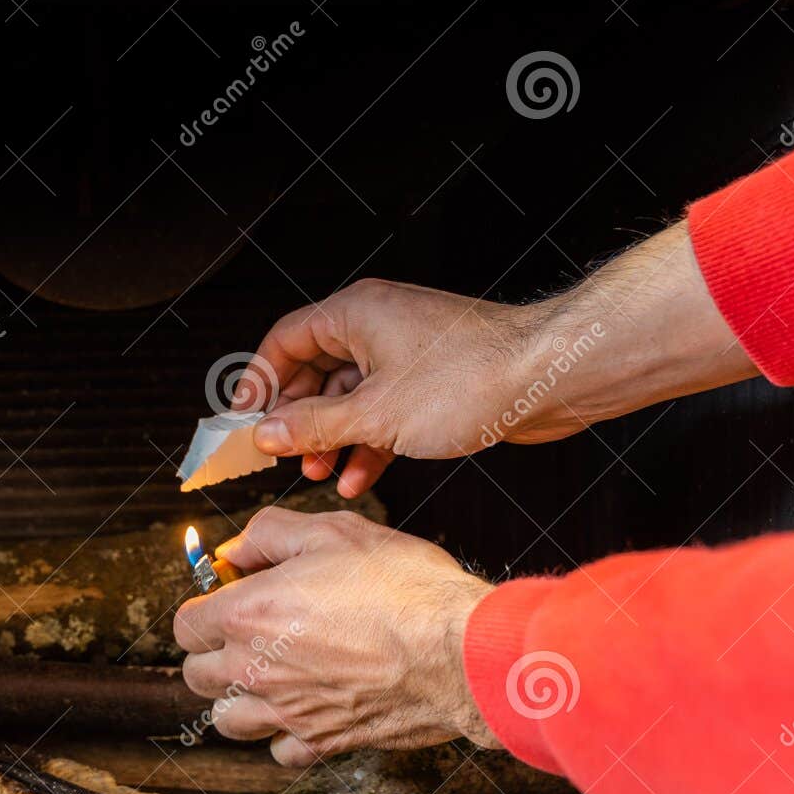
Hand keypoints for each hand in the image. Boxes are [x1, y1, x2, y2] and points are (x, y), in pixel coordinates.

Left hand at [173, 507, 497, 765]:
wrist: (459, 650)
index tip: (231, 601)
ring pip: (227, 720)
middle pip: (196, 675)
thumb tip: (233, 551)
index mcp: (249, 614)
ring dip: (239, 700)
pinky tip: (307, 708)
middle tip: (251, 636)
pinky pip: (279, 751)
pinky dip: (285, 735)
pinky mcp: (322, 741)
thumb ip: (269, 534)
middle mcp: (257, 668)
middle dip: (214, 654)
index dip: (204, 609)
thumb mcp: (333, 531)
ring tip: (271, 677)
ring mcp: (287, 711)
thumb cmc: (403, 587)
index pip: (185, 625)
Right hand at [234, 221, 757, 495]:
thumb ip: (313, 426)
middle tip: (284, 457)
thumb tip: (266, 433)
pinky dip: (369, 441)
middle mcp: (377, 326)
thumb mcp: (374, 415)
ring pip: (350, 396)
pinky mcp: (433, 381)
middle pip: (315, 371)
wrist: (549, 379)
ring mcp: (406, 352)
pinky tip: (362, 478)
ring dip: (333, 438)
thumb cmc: (469, 381)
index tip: (244, 420)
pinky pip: (385, 410)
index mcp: (355, 315)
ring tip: (322, 475)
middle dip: (299, 419)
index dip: (258, 381)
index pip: (285, 341)